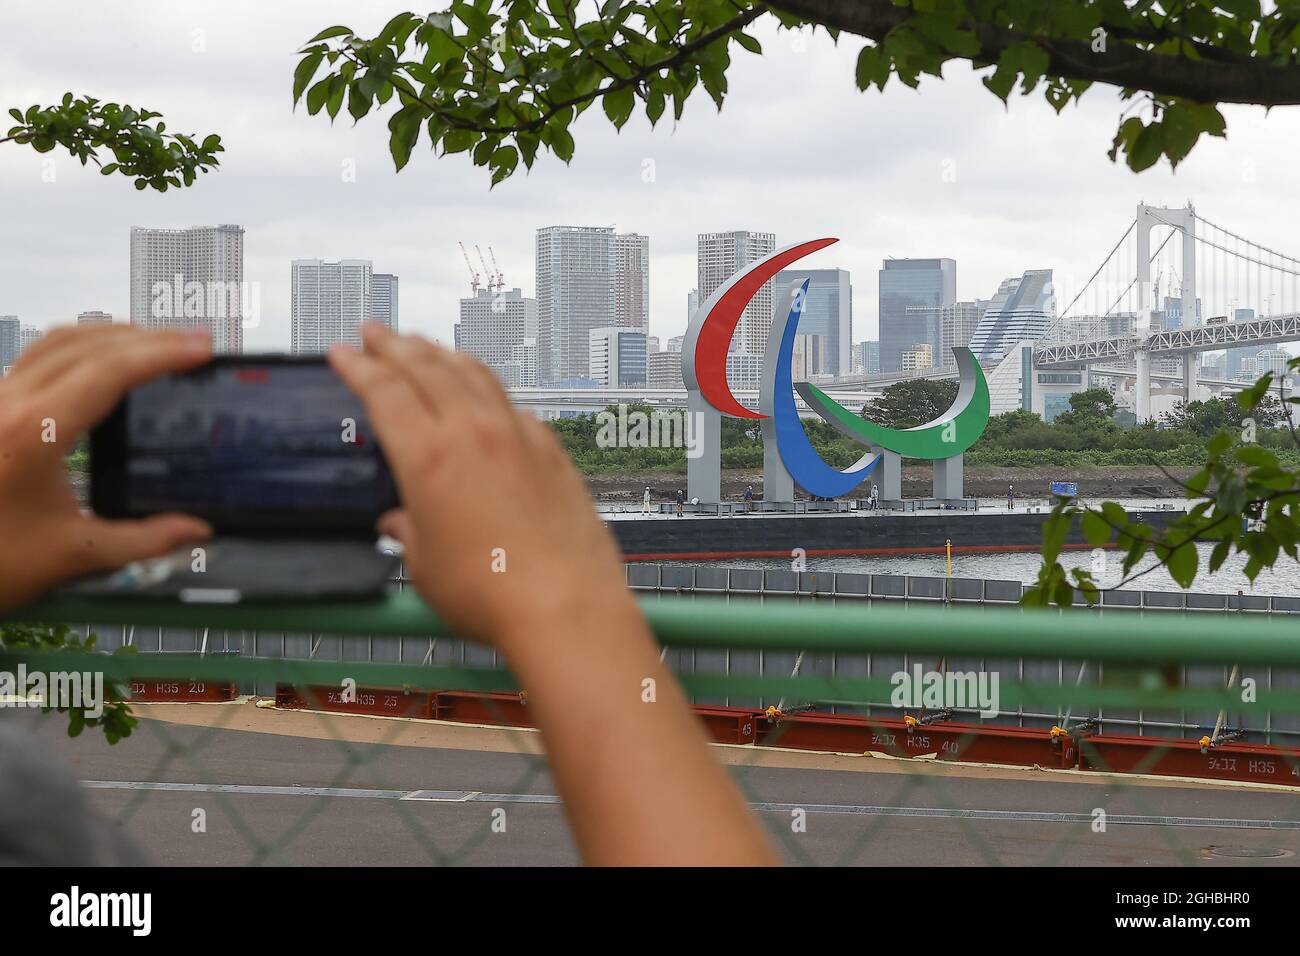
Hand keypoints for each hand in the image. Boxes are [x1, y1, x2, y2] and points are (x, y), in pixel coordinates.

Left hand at [0, 324, 213, 609]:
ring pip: (58, 340)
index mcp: (33, 434)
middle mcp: (9, 404)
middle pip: (88, 344)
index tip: (202, 349)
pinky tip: (105, 359)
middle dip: (148, 338)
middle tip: (196, 342)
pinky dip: (82, 346)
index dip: (161, 354)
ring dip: (114, 334)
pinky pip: (39, 356)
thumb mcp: (73, 556)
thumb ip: (144, 540)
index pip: (109, 372)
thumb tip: (198, 532)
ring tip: (159, 343)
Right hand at [329, 324, 633, 654]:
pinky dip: (487, 387)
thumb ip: (408, 532)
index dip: (359, 366)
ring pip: (473, 374)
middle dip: (395, 345)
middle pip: (426, 368)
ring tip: (423, 345)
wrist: (565, 605)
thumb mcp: (425, 566)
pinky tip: (484, 392)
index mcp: (430, 457)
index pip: (384, 391)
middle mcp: (474, 433)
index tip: (344, 352)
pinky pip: (511, 403)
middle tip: (375, 332)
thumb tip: (400, 523)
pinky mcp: (550, 451)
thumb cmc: (495, 593)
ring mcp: (517, 437)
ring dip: (441, 353)